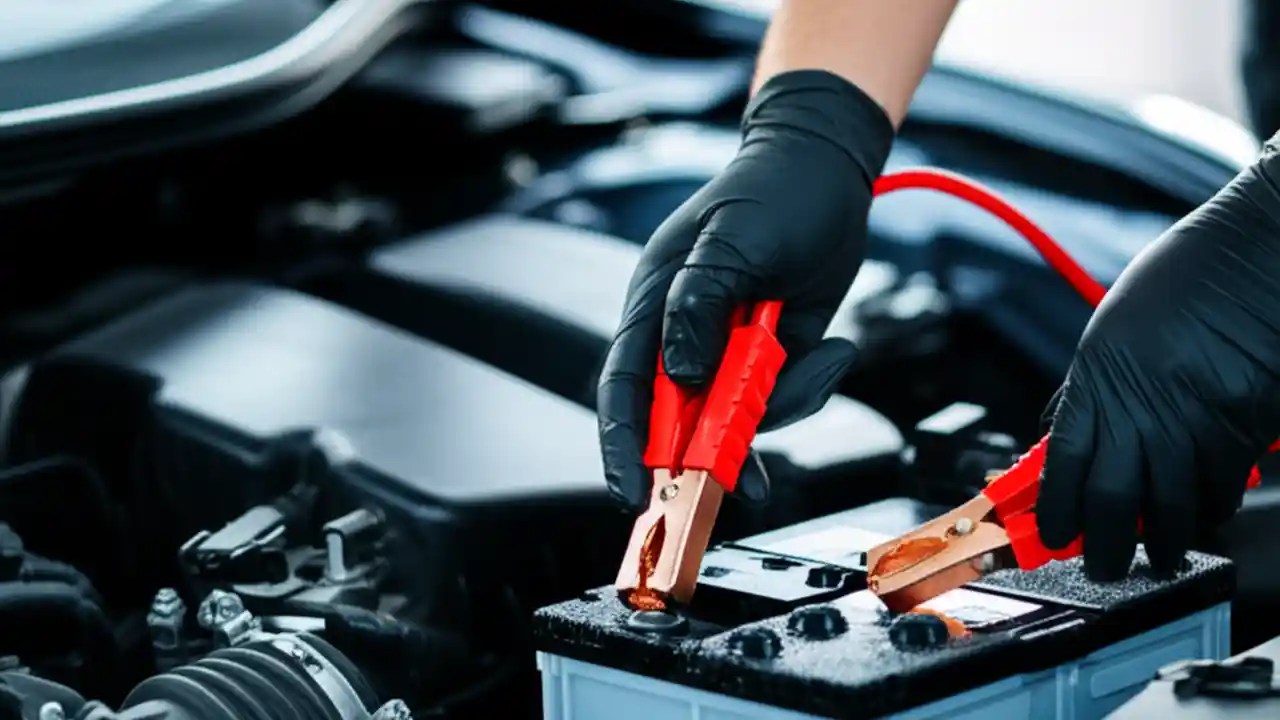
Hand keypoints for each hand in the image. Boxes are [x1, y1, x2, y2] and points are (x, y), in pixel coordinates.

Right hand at [597, 70, 894, 509]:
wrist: (832, 171)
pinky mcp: (769, 356)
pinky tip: (832, 351)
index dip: (623, 444)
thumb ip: (697, 305)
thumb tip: (680, 375)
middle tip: (746, 478)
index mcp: (654, 303)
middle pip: (680, 416)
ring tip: (823, 350)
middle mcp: (683, 334)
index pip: (624, 385)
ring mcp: (728, 349)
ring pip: (737, 416)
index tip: (632, 493)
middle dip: (713, 448)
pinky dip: (807, 389)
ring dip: (780, 404)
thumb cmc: (773, 191)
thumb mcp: (734, 242)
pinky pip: (778, 400)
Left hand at [1039, 136, 1279, 579]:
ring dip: (1164, 537)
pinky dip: (1210, 503)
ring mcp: (1197, 415)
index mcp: (1100, 374)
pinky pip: (1222, 482)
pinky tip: (1204, 506)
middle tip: (1104, 566)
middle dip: (1104, 546)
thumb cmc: (1188, 277)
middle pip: (1113, 499)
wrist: (1261, 248)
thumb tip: (1063, 439)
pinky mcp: (1245, 422)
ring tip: (1158, 550)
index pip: (1062, 463)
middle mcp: (1143, 402)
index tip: (1050, 534)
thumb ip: (1092, 388)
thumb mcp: (1115, 328)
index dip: (1053, 510)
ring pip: (1173, 503)